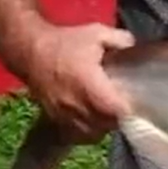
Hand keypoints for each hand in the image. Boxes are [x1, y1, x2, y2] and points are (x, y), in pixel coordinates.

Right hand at [17, 22, 136, 144]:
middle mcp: (77, 105)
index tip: (137, 105)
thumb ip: (120, 39)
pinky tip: (91, 120)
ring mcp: (64, 115)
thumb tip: (134, 46)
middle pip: (106, 125)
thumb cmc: (64, 42)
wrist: (29, 51)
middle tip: (124, 107)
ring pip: (91, 133)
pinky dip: (87, 131)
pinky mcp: (55, 118)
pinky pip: (76, 134)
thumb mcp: (96, 33)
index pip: (115, 111)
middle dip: (117, 119)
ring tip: (108, 115)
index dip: (129, 111)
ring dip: (103, 127)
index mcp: (90, 86)